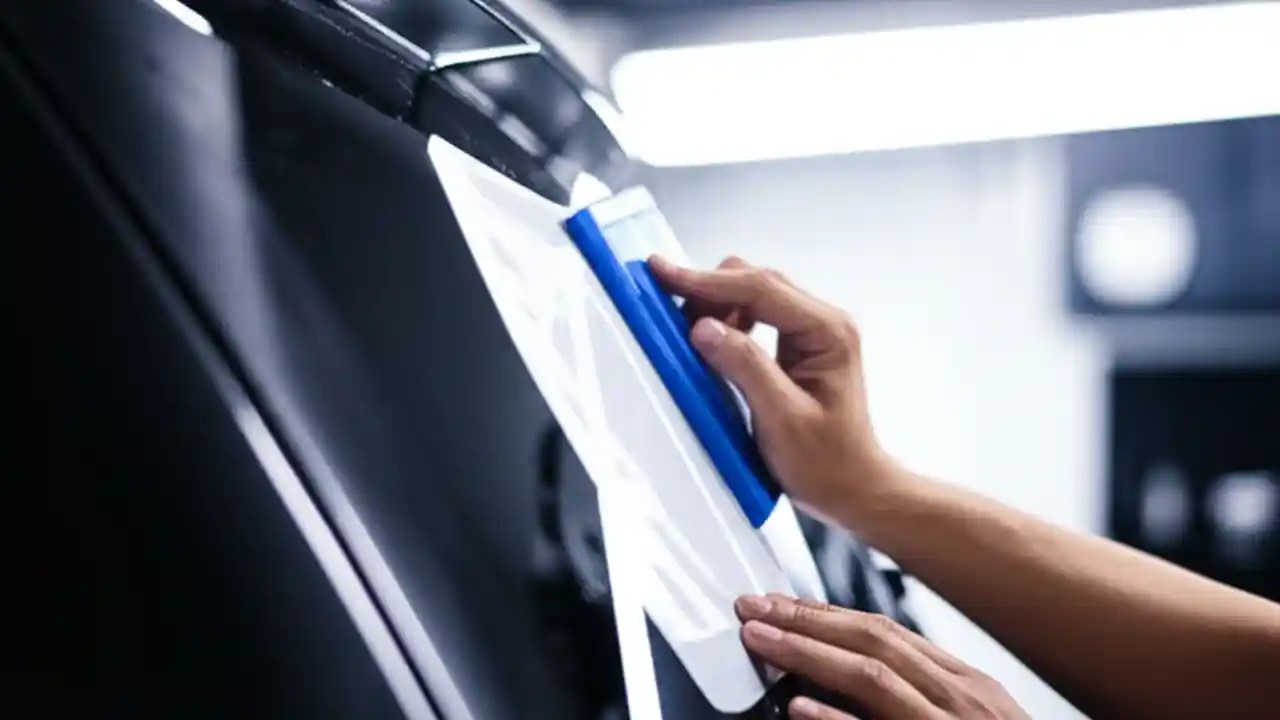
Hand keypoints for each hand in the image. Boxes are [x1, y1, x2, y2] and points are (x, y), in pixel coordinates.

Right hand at [648, 255, 897, 526]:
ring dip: (716, 306)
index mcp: (827, 331)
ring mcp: (811, 331)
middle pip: (756, 281)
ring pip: (753, 294)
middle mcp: (822, 321)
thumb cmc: (826, 463)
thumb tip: (701, 327)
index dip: (706, 280)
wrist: (852, 489)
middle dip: (709, 291)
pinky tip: (711, 346)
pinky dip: (727, 322)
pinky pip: (755, 316)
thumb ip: (745, 367)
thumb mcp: (781, 419)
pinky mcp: (797, 346)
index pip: (760, 288)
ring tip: (688, 337)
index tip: (660, 272)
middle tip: (668, 316)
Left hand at [736, 594, 1027, 719]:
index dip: (825, 615)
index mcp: (967, 687)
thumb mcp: (964, 719)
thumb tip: (841, 679)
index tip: (777, 605)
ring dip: (811, 652)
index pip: (886, 633)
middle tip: (752, 607)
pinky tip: (800, 707)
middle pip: (876, 642)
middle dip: (808, 620)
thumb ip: (915, 694)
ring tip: (761, 640)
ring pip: (877, 679)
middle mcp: (965, 702)